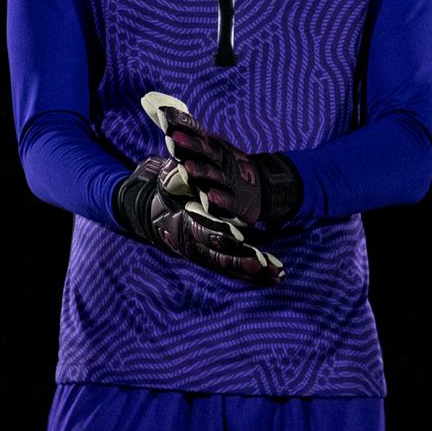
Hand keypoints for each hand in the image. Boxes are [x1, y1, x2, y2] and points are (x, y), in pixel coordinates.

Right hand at [114, 156, 284, 284]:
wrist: (154, 211)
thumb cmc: (166, 188)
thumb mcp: (169, 176)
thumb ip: (176, 172)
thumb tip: (178, 154)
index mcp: (182, 221)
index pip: (201, 229)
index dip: (218, 233)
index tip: (238, 237)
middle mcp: (193, 242)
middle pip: (216, 253)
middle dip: (238, 258)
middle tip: (259, 263)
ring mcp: (202, 252)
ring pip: (228, 265)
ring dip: (251, 270)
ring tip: (276, 273)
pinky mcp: (213, 258)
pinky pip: (234, 269)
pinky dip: (253, 274)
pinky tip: (276, 277)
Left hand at [139, 92, 298, 226]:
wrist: (257, 189)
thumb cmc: (222, 168)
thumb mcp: (207, 150)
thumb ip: (186, 137)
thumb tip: (162, 111)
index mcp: (211, 147)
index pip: (196, 133)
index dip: (183, 124)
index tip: (167, 114)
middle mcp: (220, 161)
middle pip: (205, 152)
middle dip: (190, 145)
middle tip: (173, 137)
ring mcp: (228, 181)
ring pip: (214, 175)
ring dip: (201, 171)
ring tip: (187, 167)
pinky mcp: (234, 202)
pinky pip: (227, 201)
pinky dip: (219, 200)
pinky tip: (209, 197)